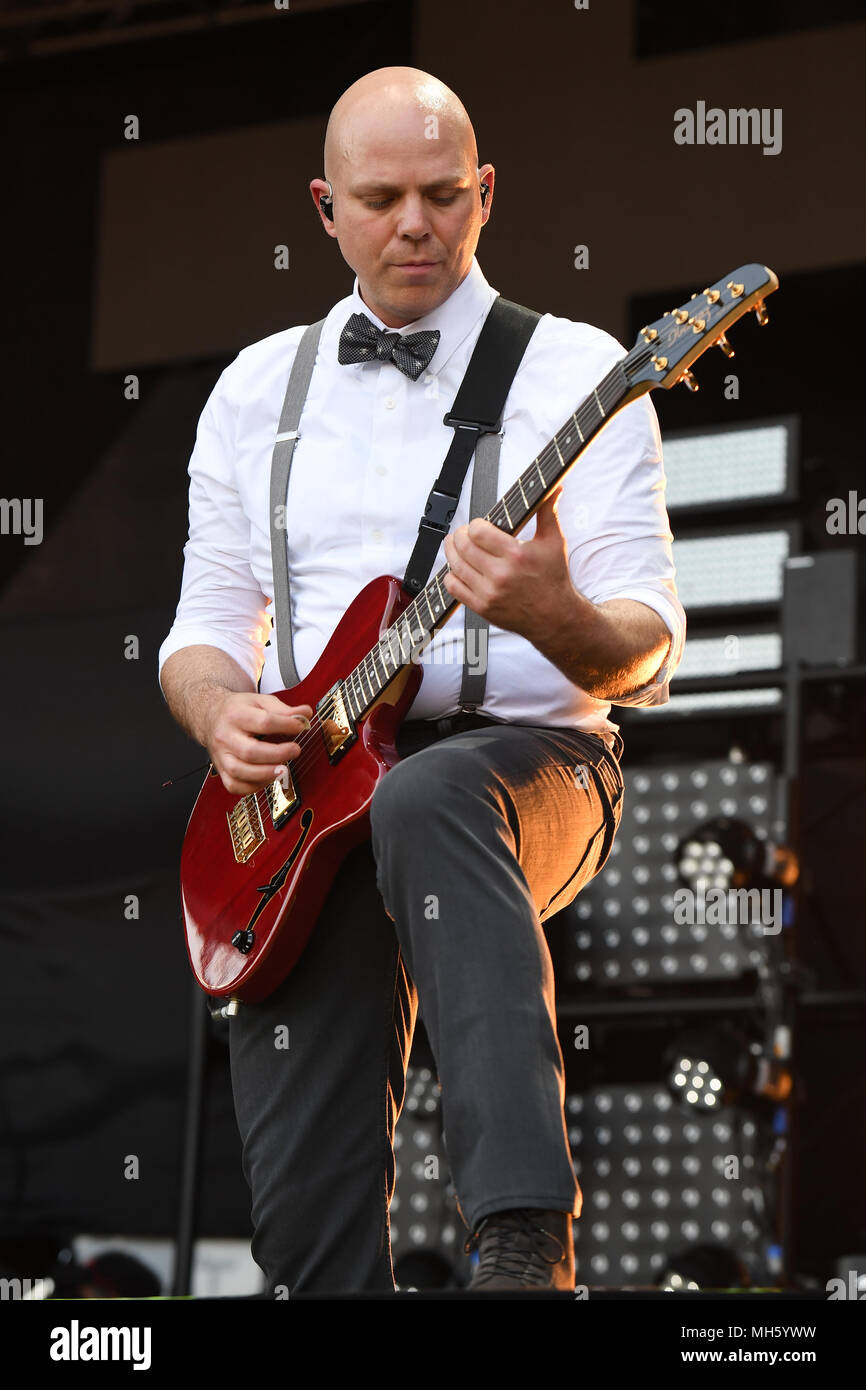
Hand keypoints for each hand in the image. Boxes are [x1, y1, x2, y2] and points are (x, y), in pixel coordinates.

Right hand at [203, 692, 313, 795]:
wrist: (210, 717)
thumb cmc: (237, 710)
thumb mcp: (259, 701)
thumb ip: (283, 709)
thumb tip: (304, 714)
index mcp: (235, 715)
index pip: (263, 722)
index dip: (286, 725)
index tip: (301, 726)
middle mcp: (225, 737)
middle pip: (250, 751)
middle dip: (277, 754)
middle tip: (295, 750)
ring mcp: (221, 756)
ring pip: (240, 772)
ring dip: (266, 774)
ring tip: (284, 770)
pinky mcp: (221, 771)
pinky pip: (235, 786)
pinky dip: (254, 786)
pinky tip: (267, 777)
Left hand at [442, 488, 572, 638]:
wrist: (555, 617)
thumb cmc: (554, 578)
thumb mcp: (554, 542)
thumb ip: (547, 512)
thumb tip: (553, 486)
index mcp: (516, 555)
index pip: (478, 531)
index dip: (475, 524)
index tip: (479, 525)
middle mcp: (501, 575)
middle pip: (463, 546)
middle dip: (460, 535)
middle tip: (464, 534)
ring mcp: (489, 593)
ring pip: (455, 565)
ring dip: (451, 552)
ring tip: (456, 546)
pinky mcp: (482, 607)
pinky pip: (454, 587)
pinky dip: (451, 575)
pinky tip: (459, 569)